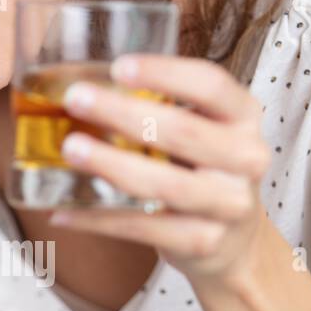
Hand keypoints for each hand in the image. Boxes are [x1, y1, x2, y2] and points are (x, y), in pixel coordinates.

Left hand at [49, 55, 270, 283]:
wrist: (235, 239)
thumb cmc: (205, 168)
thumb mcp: (203, 128)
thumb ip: (163, 106)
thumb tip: (85, 85)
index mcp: (243, 116)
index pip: (210, 85)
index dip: (165, 73)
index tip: (118, 68)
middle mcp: (246, 157)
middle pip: (183, 130)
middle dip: (124, 113)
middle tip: (76, 99)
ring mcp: (230, 204)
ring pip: (164, 183)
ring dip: (110, 164)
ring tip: (70, 149)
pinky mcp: (204, 243)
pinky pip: (144, 228)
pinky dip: (99, 219)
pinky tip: (64, 209)